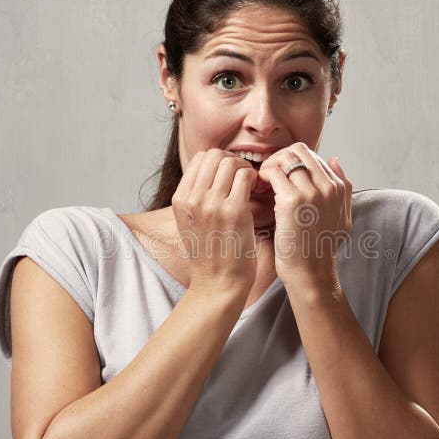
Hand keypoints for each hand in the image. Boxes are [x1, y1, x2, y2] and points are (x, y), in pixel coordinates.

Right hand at [171, 149, 258, 293]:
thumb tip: (211, 171)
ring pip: (231, 162)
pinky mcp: (234, 211)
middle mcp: (193, 198)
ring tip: (251, 185)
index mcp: (180, 199)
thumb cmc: (209, 255)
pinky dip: (255, 179)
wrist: (217, 283)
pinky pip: (247, 176)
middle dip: (233, 160)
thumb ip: (196, 197)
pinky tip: (257, 192)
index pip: (200, 158)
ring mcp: (212, 204)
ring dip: (245, 169)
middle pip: (215, 155)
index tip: (230, 174)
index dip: (219, 160)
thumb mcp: (189, 223)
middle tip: (243, 177)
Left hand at [256, 143, 351, 287]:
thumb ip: (343, 187)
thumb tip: (334, 159)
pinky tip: (260, 190)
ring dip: (270, 166)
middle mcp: (327, 186)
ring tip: (264, 182)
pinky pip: (273, 173)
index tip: (281, 175)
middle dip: (279, 158)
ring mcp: (310, 192)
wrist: (311, 274)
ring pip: (285, 157)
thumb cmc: (320, 249)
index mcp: (339, 188)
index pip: (313, 154)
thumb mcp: (342, 217)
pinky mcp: (291, 201)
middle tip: (269, 175)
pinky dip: (263, 176)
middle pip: (298, 150)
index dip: (292, 161)